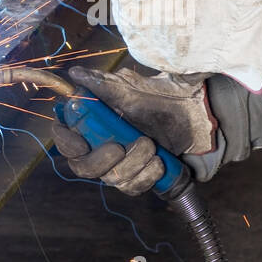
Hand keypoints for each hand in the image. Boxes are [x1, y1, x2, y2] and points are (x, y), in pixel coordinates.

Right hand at [51, 65, 219, 194]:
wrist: (197, 119)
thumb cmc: (163, 100)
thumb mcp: (132, 89)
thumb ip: (102, 84)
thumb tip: (74, 74)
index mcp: (94, 122)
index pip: (65, 138)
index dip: (66, 143)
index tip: (80, 143)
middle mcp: (101, 145)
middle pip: (82, 166)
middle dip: (101, 160)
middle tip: (119, 146)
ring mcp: (119, 164)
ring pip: (110, 178)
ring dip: (131, 164)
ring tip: (151, 147)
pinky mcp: (138, 178)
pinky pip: (131, 187)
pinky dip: (145, 177)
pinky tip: (158, 163)